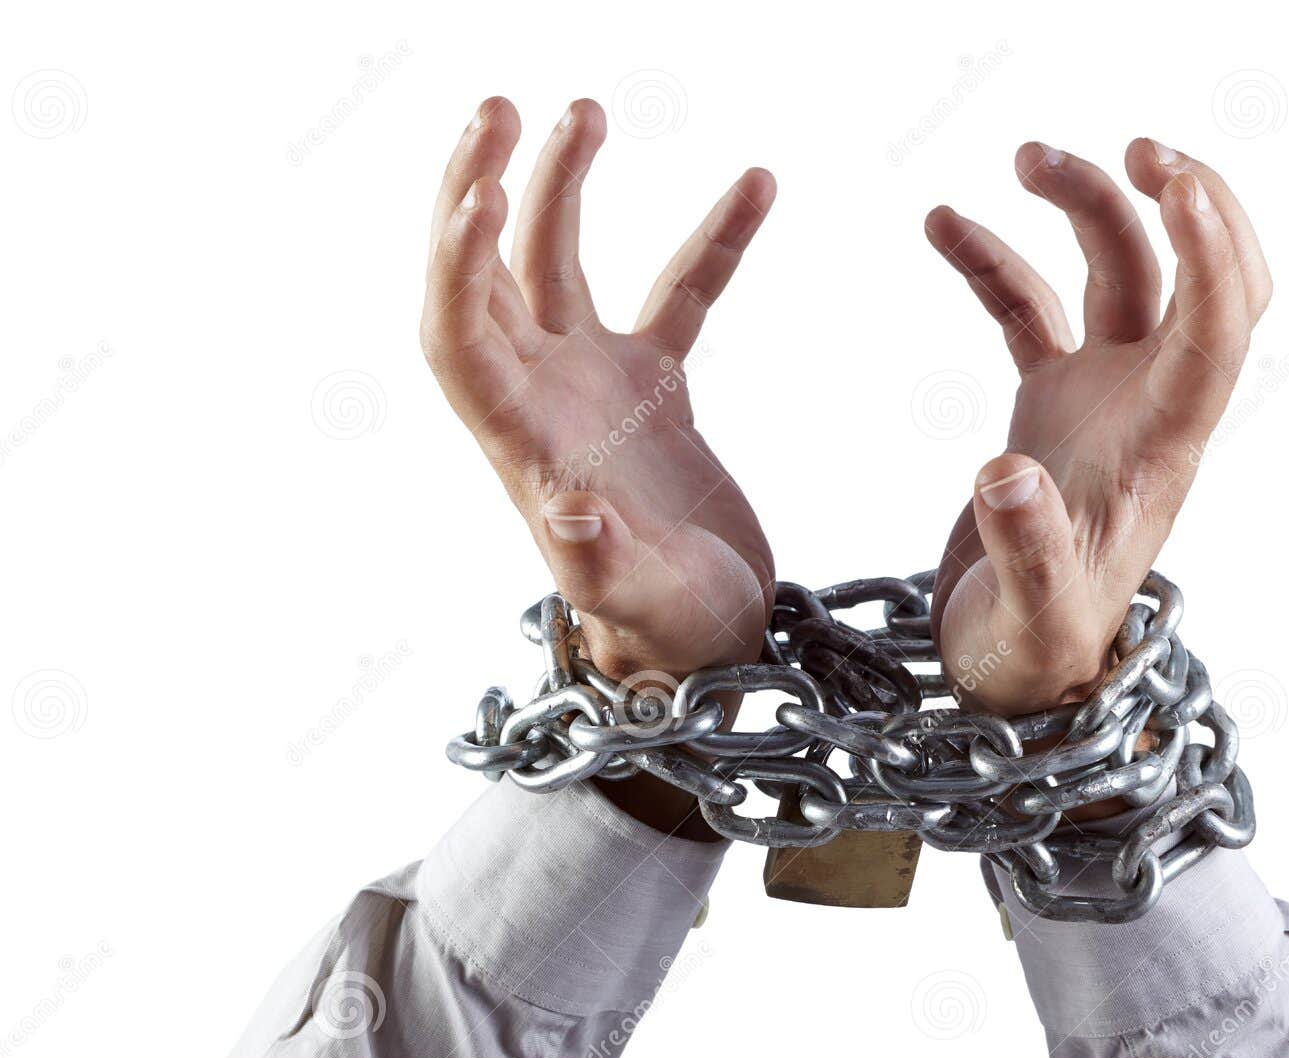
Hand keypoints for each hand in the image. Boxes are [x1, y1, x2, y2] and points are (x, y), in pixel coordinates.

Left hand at [422, 98, 777, 837]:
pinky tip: (759, 183)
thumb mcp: (642, 610)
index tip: (479, 190)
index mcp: (527, 446)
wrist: (708, 647)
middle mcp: (544, 403)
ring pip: (559, 265)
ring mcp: (595, 390)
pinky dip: (712, 245)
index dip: (457, 266)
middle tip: (498, 109)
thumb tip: (566, 508)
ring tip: (584, 108)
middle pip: (485, 277)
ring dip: (560, 185)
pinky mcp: (653, 391)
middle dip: (477, 189)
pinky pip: (677, 296)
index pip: (462, 338)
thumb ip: (600, 565)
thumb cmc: (671, 641)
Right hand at [925, 139, 1270, 716]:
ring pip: (1117, 274)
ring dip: (1084, 207)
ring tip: (1024, 157)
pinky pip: (1034, 307)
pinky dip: (995, 262)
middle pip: (1197, 281)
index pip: (1216, 334)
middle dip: (1183, 205)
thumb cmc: (1031, 655)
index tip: (1175, 181)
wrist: (1011, 672)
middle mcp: (1144, 409)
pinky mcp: (1050, 402)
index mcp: (1160, 451)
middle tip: (1138, 149)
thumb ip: (1028, 550)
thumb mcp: (1030, 618)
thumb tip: (1004, 472)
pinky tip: (945, 225)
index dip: (1211, 253)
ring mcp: (1100, 399)